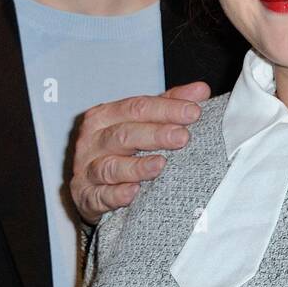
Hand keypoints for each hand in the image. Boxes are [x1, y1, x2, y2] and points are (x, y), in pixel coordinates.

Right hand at [70, 81, 209, 224]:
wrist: (91, 183)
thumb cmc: (121, 147)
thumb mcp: (141, 121)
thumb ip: (169, 104)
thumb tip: (201, 90)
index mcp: (105, 115)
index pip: (137, 107)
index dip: (166, 109)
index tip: (194, 112)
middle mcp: (93, 140)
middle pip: (124, 134)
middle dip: (155, 135)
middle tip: (183, 137)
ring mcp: (87, 170)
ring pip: (110, 167)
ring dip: (136, 167)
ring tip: (161, 165)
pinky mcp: (87, 196)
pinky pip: (101, 196)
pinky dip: (117, 194)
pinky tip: (134, 192)